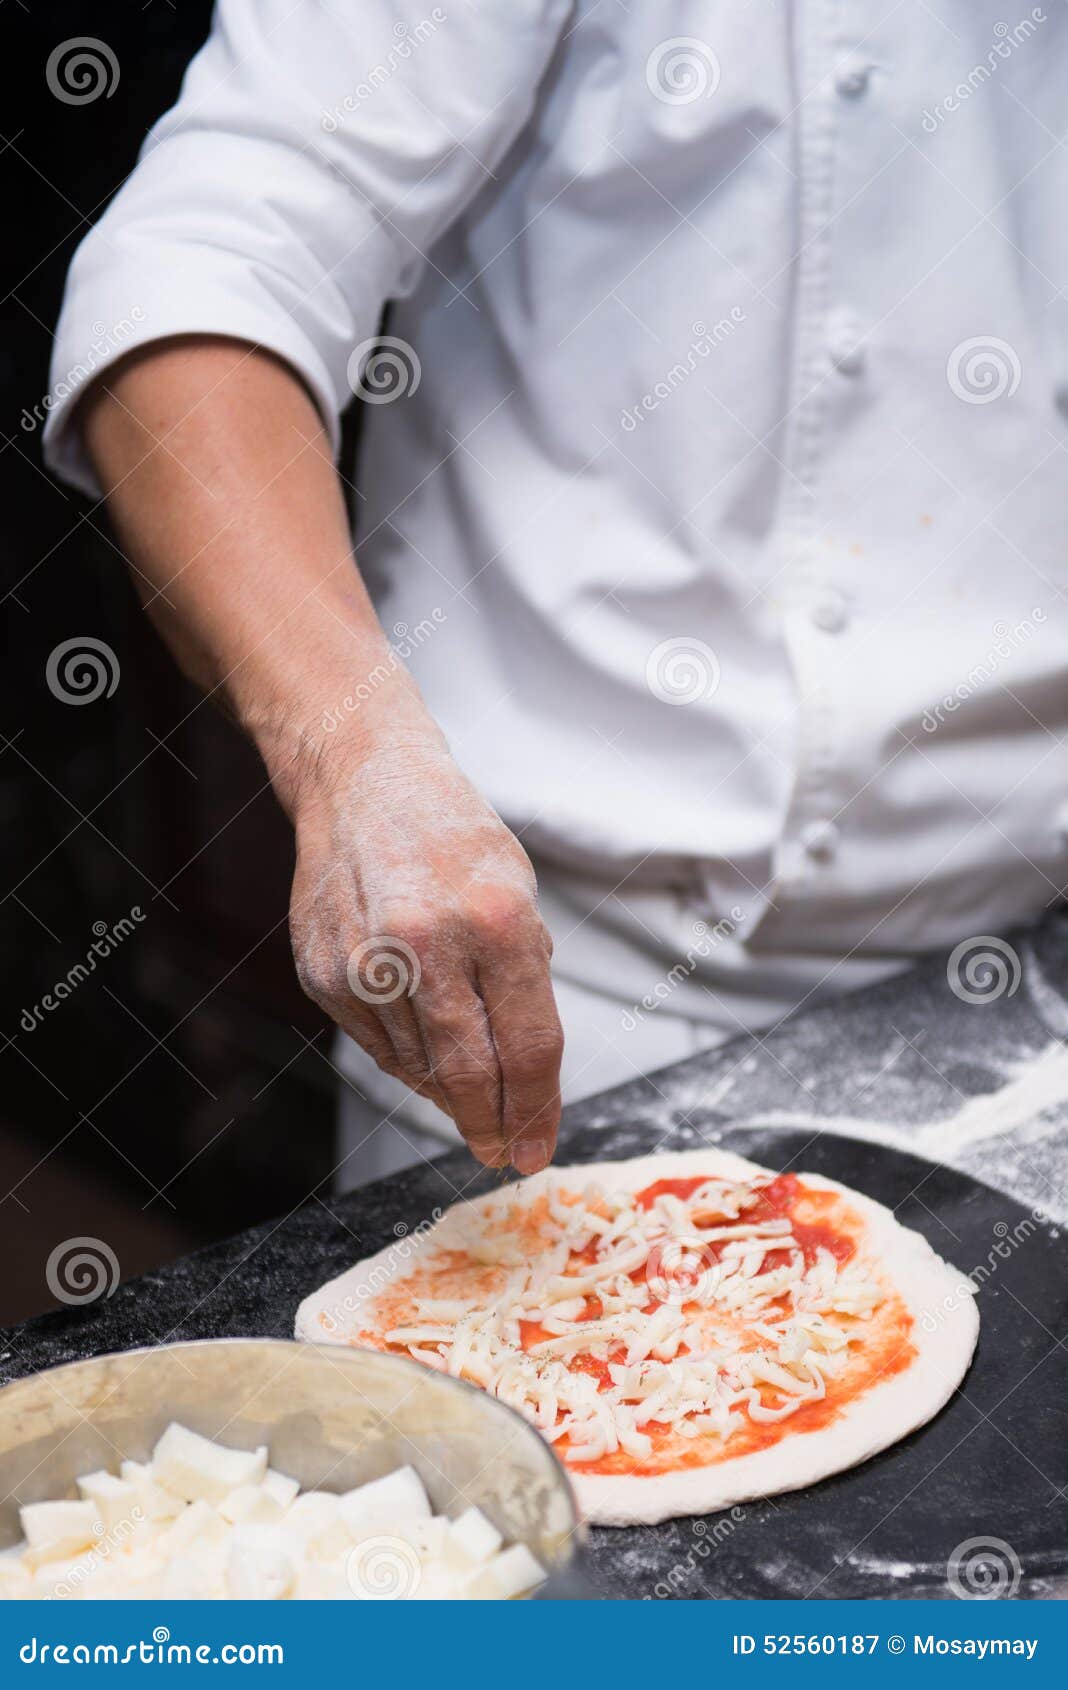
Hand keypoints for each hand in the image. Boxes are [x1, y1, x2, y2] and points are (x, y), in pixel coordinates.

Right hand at [286, 733, 562, 1172]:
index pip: (529, 1046)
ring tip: (467, 1092)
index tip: (538, 1148)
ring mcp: (367, 962)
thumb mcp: (519, 890)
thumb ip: (526, 979)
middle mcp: (429, 943)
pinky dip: (407, 1062)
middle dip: (491, 1125)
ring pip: (419, 1068)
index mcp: (498, 919)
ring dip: (448, 1093)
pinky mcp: (324, 974)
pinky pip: (376, 1047)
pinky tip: (424, 1052)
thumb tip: (526, 1074)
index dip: (539, 1110)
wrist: (362, 785)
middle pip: (470, 1073)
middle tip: (502, 1150)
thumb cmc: (450, 837)